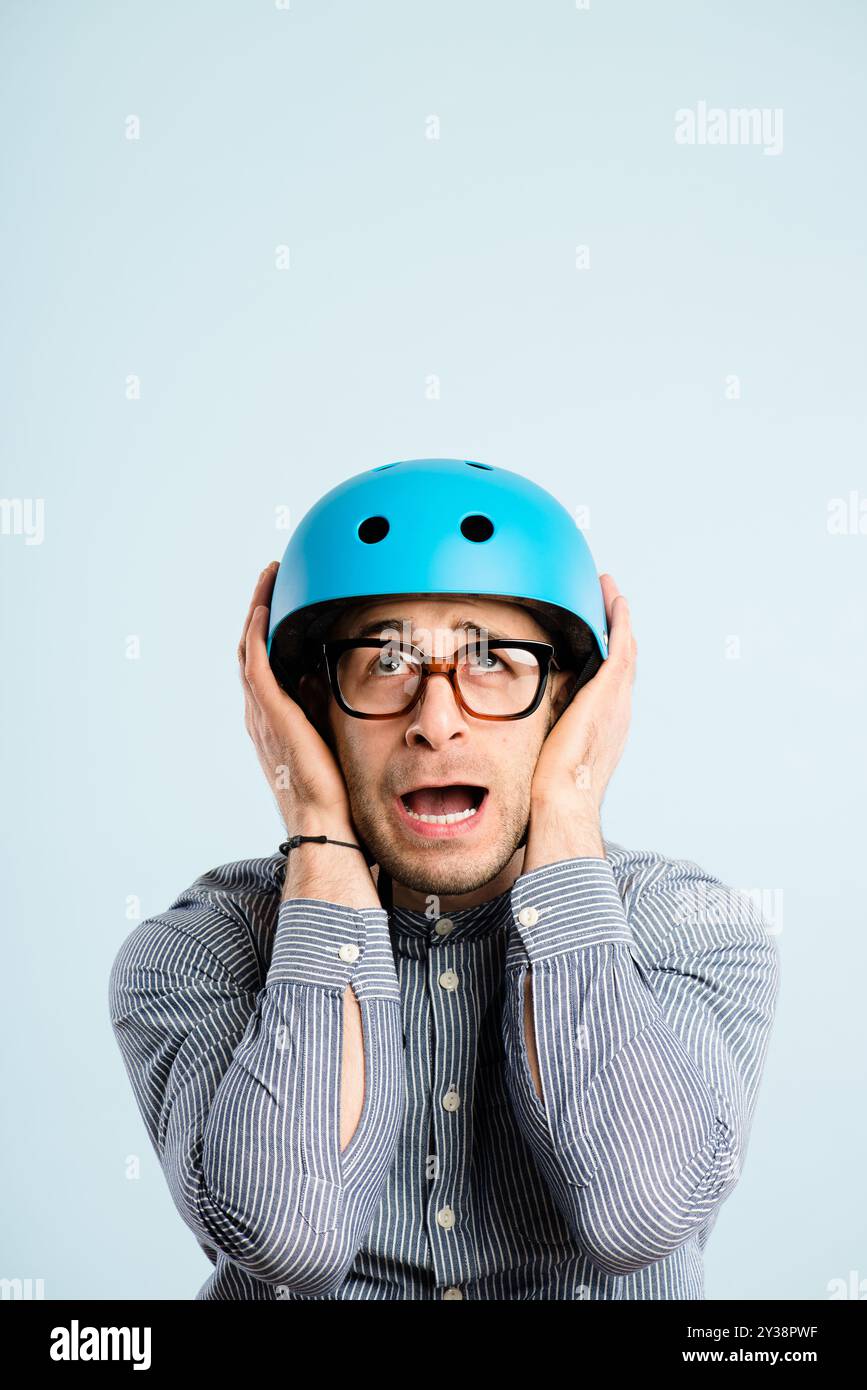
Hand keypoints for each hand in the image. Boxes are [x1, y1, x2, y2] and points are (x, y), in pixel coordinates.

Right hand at [238, 562, 353, 834]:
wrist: (323, 818)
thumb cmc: (330, 788)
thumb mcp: (324, 734)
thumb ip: (315, 703)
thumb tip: (315, 673)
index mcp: (270, 719)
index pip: (261, 663)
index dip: (265, 629)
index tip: (278, 600)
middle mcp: (258, 713)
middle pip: (248, 649)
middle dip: (258, 609)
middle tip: (270, 578)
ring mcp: (260, 712)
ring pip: (248, 648)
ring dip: (256, 610)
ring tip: (268, 580)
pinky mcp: (271, 713)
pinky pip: (256, 663)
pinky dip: (257, 632)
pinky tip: (265, 607)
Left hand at [527, 574, 635, 843]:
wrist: (562, 798)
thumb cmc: (550, 785)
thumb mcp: (549, 746)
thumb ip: (546, 725)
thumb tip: (522, 716)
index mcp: (605, 724)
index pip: (612, 682)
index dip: (611, 656)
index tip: (603, 637)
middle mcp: (618, 710)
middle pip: (625, 660)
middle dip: (619, 630)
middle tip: (612, 603)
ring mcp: (617, 700)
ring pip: (627, 648)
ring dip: (620, 617)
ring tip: (611, 593)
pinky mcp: (608, 691)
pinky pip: (621, 645)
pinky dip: (620, 621)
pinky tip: (614, 600)